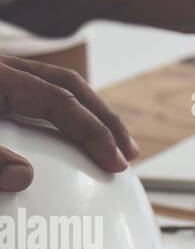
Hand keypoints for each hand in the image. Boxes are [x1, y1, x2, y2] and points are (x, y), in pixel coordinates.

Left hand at [0, 55, 137, 189]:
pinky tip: (71, 133)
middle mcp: (5, 70)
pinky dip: (65, 112)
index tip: (114, 162)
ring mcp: (2, 75)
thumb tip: (24, 178)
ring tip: (111, 143)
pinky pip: (39, 92)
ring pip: (58, 85)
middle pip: (71, 85)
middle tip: (129, 152)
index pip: (61, 100)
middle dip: (105, 119)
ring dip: (90, 112)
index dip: (93, 131)